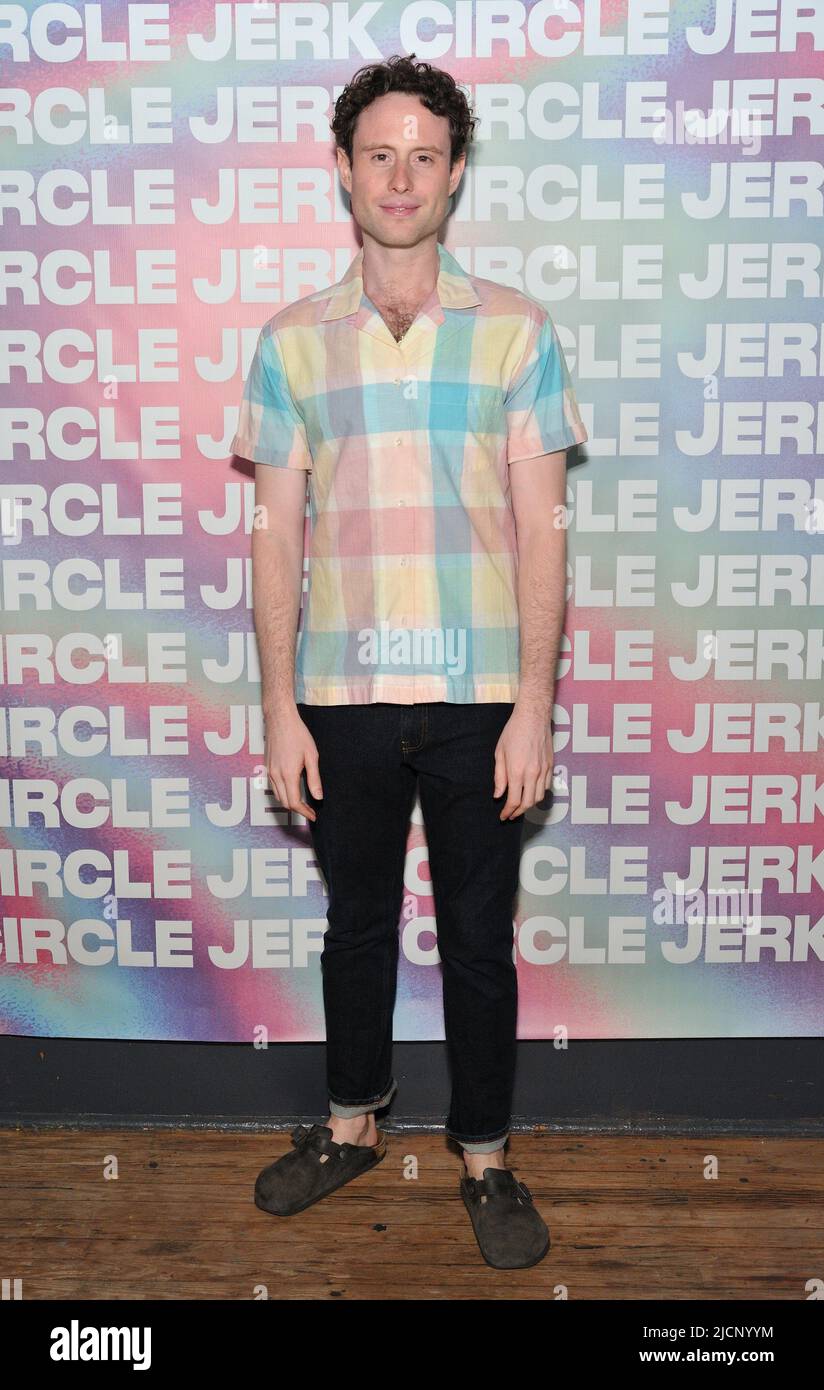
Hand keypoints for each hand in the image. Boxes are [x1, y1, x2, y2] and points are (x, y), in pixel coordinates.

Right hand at [264, 704, 322, 821]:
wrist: (280, 719)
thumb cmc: (297, 734)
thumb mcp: (311, 756)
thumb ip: (314, 778)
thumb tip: (318, 797)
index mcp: (288, 774)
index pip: (294, 802)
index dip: (304, 812)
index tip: (313, 815)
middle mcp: (276, 775)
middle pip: (284, 802)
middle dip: (298, 810)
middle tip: (311, 811)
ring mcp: (269, 771)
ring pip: (278, 796)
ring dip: (289, 803)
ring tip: (303, 803)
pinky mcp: (267, 766)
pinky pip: (273, 787)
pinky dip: (283, 794)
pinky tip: (292, 790)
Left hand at [493, 703, 553, 819]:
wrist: (533, 717)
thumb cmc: (513, 732)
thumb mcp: (500, 753)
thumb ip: (499, 776)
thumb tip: (498, 795)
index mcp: (517, 771)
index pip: (514, 800)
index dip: (508, 811)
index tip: (503, 816)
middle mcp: (532, 773)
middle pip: (528, 803)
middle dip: (518, 812)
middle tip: (511, 814)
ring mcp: (544, 770)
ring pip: (539, 797)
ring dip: (530, 805)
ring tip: (521, 805)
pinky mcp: (551, 765)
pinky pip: (546, 786)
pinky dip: (539, 793)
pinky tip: (531, 792)